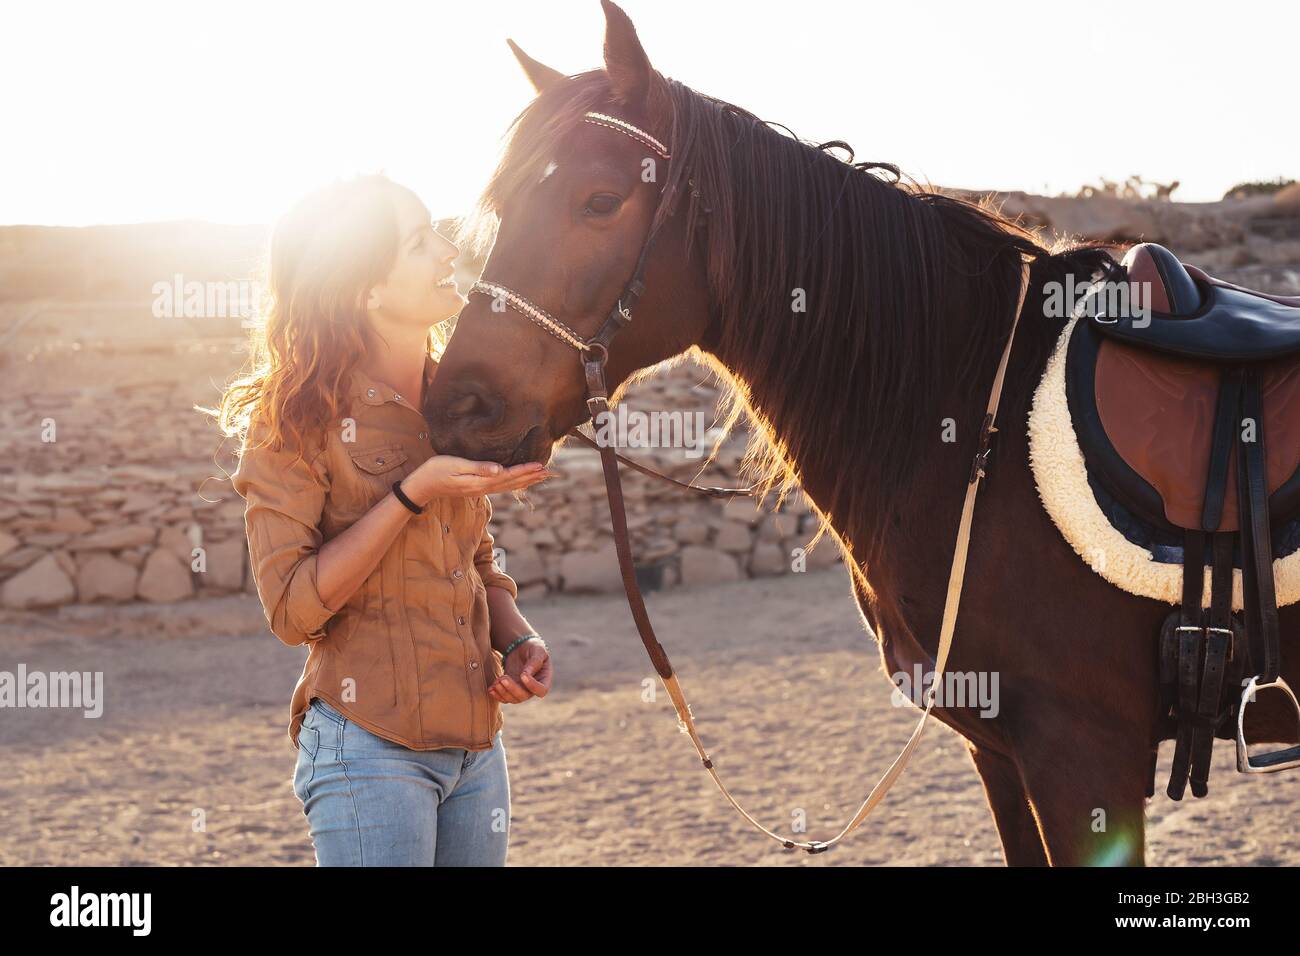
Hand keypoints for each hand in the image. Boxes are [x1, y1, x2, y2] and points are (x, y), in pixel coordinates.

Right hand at [399, 455, 553, 506]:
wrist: (422, 485)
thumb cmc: (436, 470)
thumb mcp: (455, 466)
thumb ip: (477, 468)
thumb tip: (498, 470)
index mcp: (480, 481)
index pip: (508, 476)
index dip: (525, 471)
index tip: (540, 466)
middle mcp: (483, 488)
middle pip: (512, 483)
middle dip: (530, 477)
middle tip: (548, 472)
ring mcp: (480, 490)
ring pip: (508, 486)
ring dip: (525, 481)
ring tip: (539, 476)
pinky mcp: (476, 488)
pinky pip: (500, 486)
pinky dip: (513, 482)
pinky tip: (518, 480)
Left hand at [490, 639, 551, 703]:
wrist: (521, 648)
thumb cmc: (533, 648)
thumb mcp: (538, 650)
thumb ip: (535, 661)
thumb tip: (526, 674)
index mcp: (544, 679)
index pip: (541, 690)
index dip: (532, 686)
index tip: (523, 675)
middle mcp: (533, 688)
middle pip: (524, 696)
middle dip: (512, 689)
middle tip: (503, 678)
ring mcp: (521, 690)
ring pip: (513, 699)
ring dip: (503, 692)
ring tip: (497, 681)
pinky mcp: (510, 689)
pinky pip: (504, 698)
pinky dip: (497, 695)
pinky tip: (491, 688)